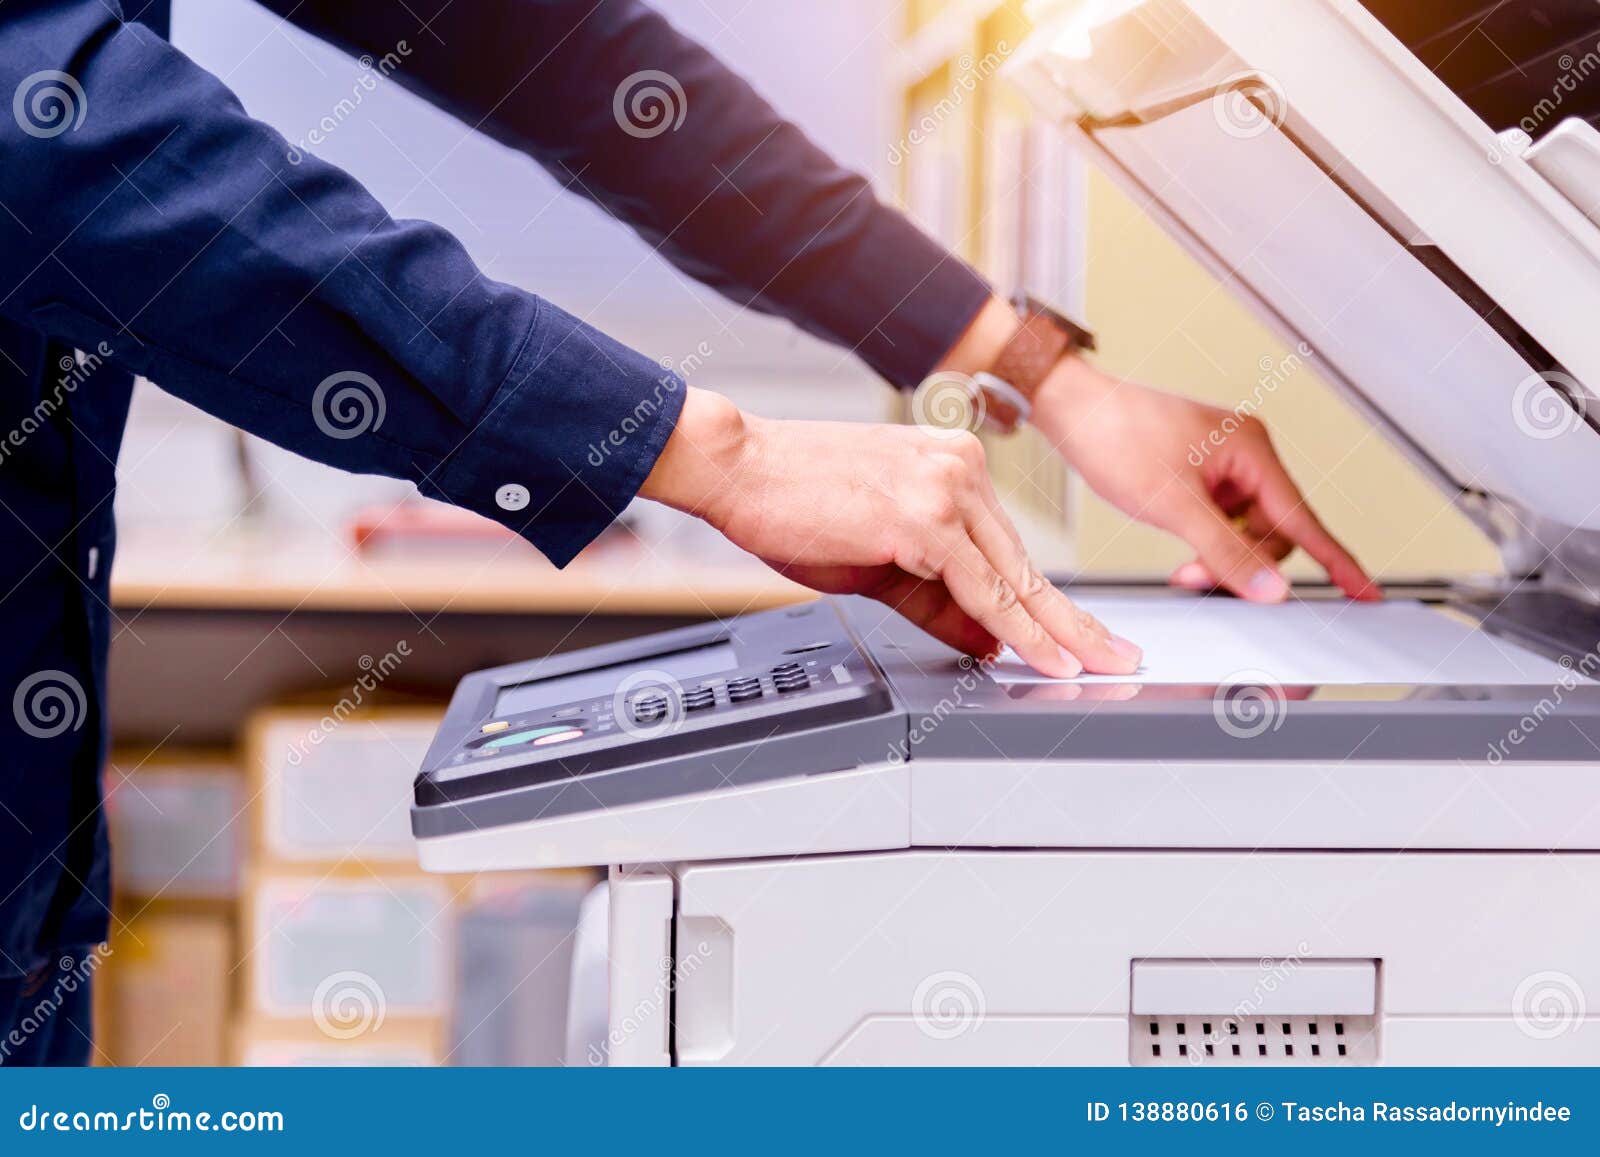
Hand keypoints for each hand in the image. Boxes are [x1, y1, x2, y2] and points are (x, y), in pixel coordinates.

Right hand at [640, 388, 1142, 676]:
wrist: (738, 466)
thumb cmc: (793, 500)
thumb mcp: (877, 560)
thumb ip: (937, 600)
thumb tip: (988, 639)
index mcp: (951, 465)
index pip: (1010, 549)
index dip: (1050, 600)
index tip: (1082, 634)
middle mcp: (959, 468)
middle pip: (1025, 563)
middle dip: (1071, 620)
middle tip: (1115, 656)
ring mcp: (945, 489)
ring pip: (1013, 578)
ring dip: (1055, 632)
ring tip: (1090, 668)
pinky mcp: (925, 517)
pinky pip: (981, 587)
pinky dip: (1015, 628)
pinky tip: (1041, 655)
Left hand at [1032, 357, 1378, 600]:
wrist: (1073, 412)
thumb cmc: (1117, 436)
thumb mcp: (1173, 505)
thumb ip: (1226, 552)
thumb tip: (1271, 589)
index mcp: (1253, 451)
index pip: (1305, 519)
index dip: (1338, 561)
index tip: (1368, 592)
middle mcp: (1246, 456)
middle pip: (1272, 534)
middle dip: (1240, 563)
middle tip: (1196, 578)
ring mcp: (1223, 469)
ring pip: (1244, 535)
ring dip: (1218, 558)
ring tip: (1182, 568)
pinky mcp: (1200, 478)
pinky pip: (1220, 525)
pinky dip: (1205, 546)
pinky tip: (1183, 553)